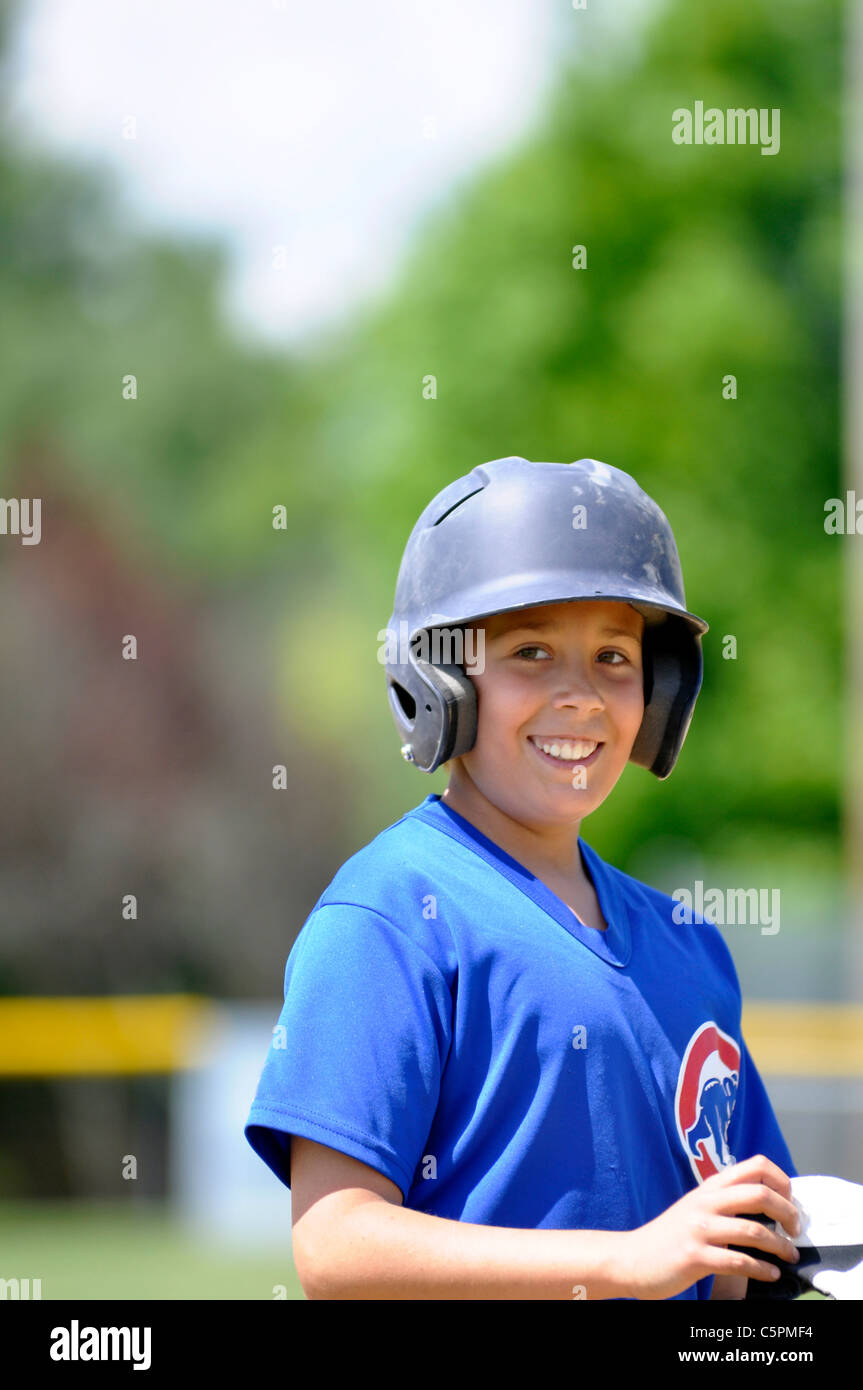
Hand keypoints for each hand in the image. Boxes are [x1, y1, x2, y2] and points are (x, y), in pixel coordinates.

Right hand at [616, 1154, 800, 1300]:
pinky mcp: (695, 1257)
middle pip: (759, 1193)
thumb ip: (725, 1200)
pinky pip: (738, 1261)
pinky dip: (762, 1269)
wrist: (632, 1258)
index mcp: (709, 1187)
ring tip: (790, 1256)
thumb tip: (766, 1201)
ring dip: (780, 1246)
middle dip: (788, 1212)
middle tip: (796, 1229)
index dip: (781, 1180)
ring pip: (753, 1230)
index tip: (791, 1201)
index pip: (755, 1165)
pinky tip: (771, 1274)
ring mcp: (699, 1229)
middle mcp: (705, 1202)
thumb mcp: (697, 1207)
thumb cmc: (670, 1236)